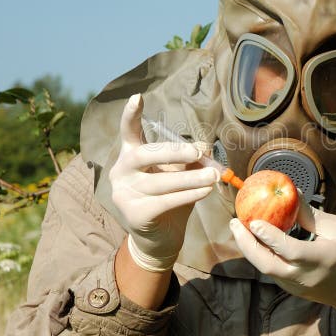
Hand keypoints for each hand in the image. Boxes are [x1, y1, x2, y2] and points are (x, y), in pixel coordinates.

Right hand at [110, 93, 218, 271]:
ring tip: (213, 176)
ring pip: (160, 181)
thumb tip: (204, 146)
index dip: (130, 115)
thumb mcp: (181, 174)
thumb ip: (189, 159)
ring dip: (191, 179)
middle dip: (173, 152)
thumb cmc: (170, 198)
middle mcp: (121, 171)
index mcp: (131, 155)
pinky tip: (205, 191)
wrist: (159, 238)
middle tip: (196, 153)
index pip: (128, 132)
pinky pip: (165, 201)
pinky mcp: (134, 214)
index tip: (137, 97)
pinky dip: (189, 195)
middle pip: (145, 155)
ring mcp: (124, 193)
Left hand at [229, 198, 335, 312]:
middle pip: (267, 264)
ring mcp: (296, 286)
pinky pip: (271, 270)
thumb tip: (289, 192)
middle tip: (235, 222)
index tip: (254, 221)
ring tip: (238, 226)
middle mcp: (305, 277)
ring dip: (249, 248)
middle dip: (247, 244)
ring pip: (265, 268)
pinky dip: (260, 254)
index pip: (290, 250)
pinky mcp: (291, 289)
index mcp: (321, 259)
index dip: (270, 237)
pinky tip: (253, 238)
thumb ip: (309, 214)